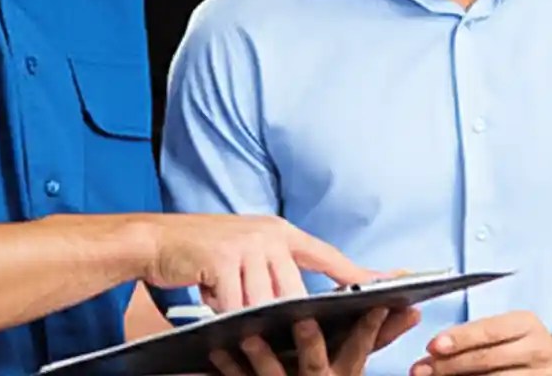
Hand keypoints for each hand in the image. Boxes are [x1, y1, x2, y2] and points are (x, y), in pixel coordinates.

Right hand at [142, 214, 378, 311]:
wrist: (155, 239)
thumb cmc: (201, 250)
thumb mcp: (245, 251)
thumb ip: (272, 269)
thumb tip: (296, 302)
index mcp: (279, 232)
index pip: (327, 257)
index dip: (359, 273)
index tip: (395, 281)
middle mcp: (269, 235)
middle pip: (295, 292)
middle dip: (285, 314)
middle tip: (265, 319)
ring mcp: (248, 245)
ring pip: (264, 302)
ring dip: (243, 310)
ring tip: (225, 299)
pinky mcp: (224, 259)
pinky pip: (235, 302)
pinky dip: (223, 307)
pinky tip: (209, 292)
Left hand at [212, 307, 421, 375]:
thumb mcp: (351, 361)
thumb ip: (377, 334)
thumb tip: (411, 310)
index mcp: (343, 373)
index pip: (361, 349)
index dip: (370, 328)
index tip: (375, 305)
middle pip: (317, 366)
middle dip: (312, 343)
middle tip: (304, 319)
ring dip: (262, 356)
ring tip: (249, 335)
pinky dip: (227, 367)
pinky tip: (215, 349)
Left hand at [410, 311, 551, 375]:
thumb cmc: (519, 344)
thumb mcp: (505, 331)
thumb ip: (472, 337)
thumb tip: (431, 351)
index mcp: (527, 324)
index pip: (489, 331)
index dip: (460, 339)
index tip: (432, 346)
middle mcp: (539, 349)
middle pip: (488, 359)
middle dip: (450, 365)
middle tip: (422, 369)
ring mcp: (543, 375)